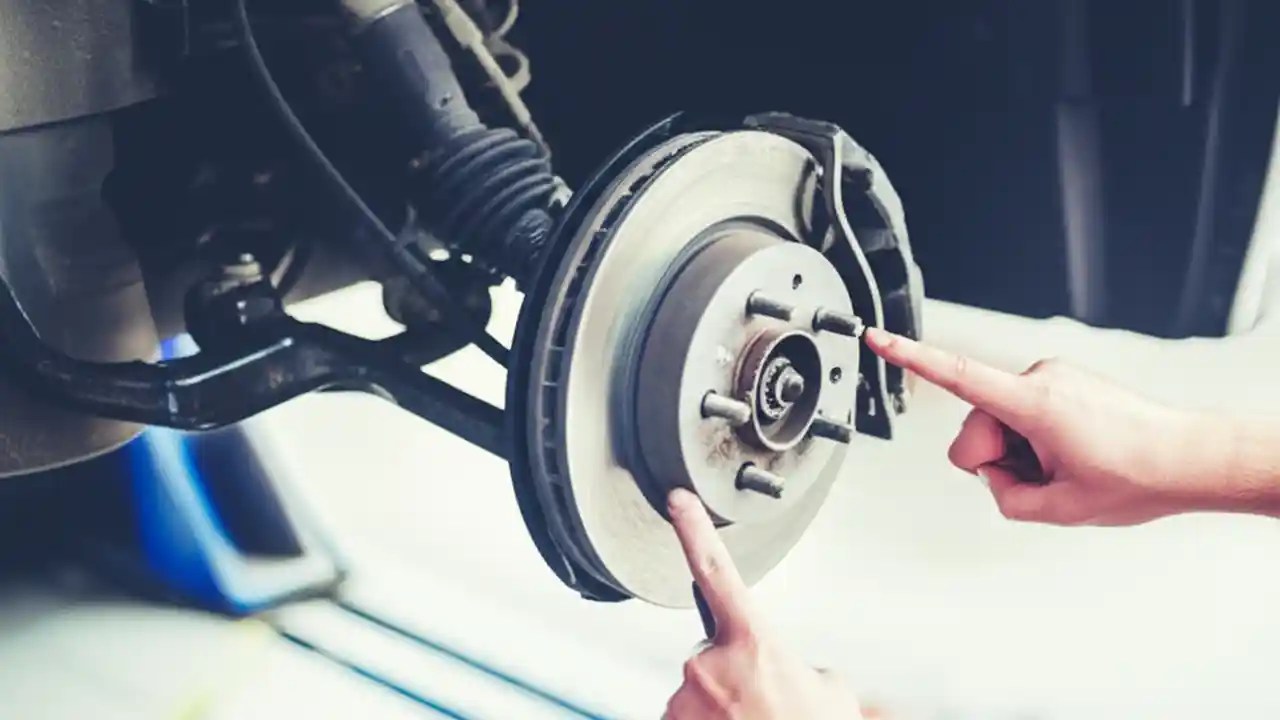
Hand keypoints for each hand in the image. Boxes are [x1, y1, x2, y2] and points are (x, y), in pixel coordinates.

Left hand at [663, 488, 865, 719]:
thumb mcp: (832, 692)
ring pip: (697, 693)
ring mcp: (684, 702)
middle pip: (710, 653)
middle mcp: (708, 665)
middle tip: (763, 706)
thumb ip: (806, 666)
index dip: (694, 529)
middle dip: (732, 675)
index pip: (715, 570)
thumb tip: (800, 672)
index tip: (676, 501)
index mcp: (751, 641)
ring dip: (720, 709)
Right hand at [864, 328, 1210, 525]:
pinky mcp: (1062, 382)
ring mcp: (1052, 377)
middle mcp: (1039, 379)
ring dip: (1021, 452)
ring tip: (1067, 465)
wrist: (1190, 458)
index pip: (958, 375)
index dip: (911, 358)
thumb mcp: (1060, 509)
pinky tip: (1073, 452)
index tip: (876, 338)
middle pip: (977, 428)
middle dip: (997, 459)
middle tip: (1043, 477)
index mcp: (1033, 403)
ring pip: (1001, 424)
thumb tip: (993, 473)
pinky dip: (1037, 440)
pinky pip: (1025, 415)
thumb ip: (1006, 495)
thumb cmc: (1137, 476)